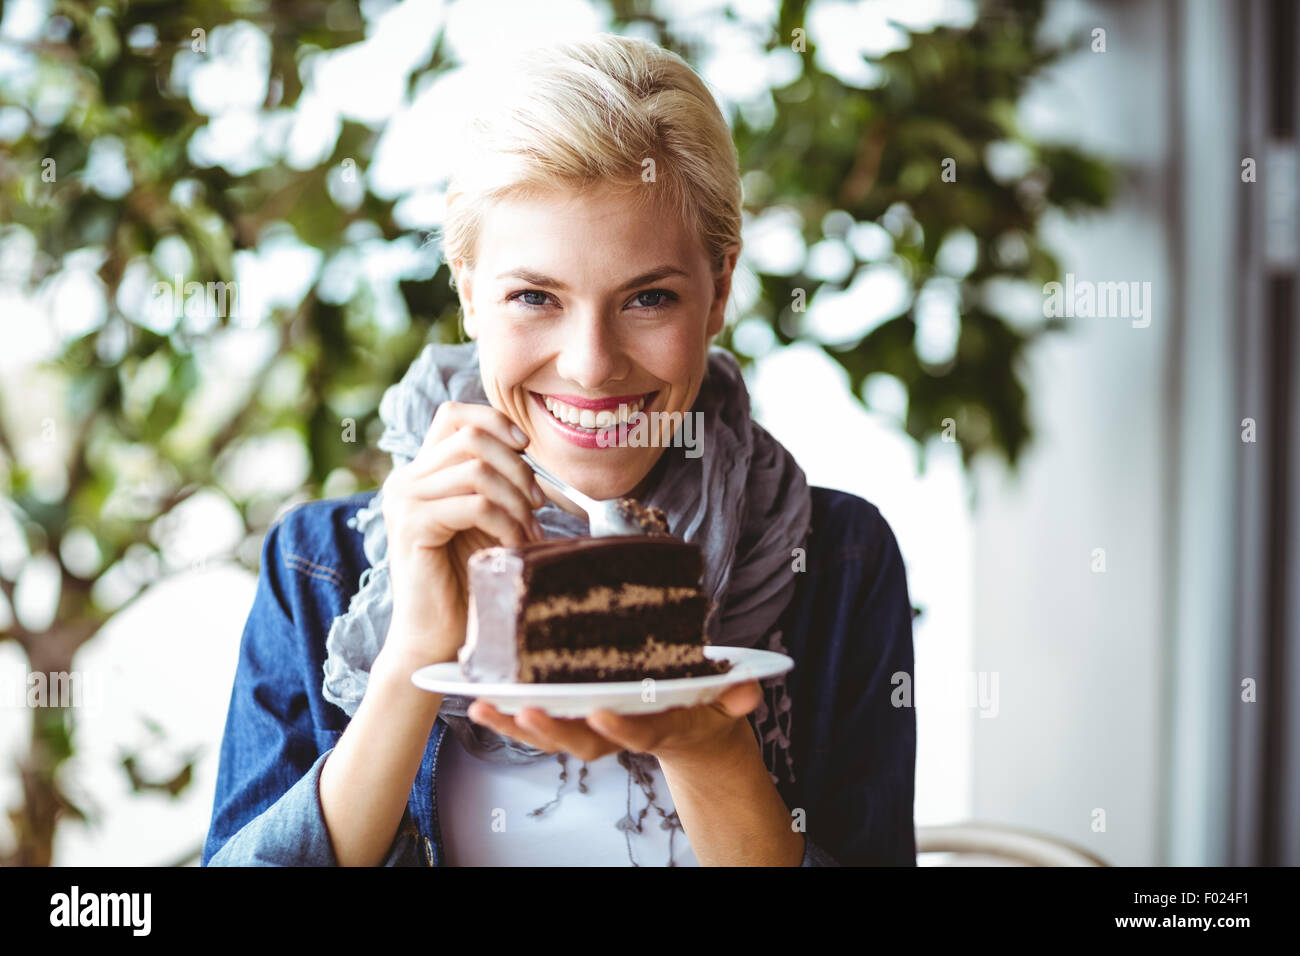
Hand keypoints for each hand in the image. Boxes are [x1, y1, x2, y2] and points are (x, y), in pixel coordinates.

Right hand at [381, 401, 546, 667]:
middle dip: (517, 468)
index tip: (526, 448)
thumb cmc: (466, 581)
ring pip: (476, 470)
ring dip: (516, 501)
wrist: (437, 637)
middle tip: (539, 506)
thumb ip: (494, 482)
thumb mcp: (486, 520)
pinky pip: (474, 505)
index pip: (453, 414)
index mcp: (422, 472)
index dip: (493, 420)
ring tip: (529, 533)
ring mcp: (403, 501)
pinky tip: (514, 546)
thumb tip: (529, 450)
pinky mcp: (412, 526)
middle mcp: (405, 480)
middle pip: (471, 438)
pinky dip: (506, 523)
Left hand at [466, 679, 763, 766]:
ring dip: (516, 724)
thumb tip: (748, 692)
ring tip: (483, 708)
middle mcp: (621, 732)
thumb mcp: (726, 703)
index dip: (622, 726)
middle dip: (552, 730)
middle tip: (525, 713)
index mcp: (660, 724)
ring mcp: (594, 730)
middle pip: (584, 741)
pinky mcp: (574, 721)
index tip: (601, 714)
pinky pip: (538, 721)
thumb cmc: (703, 707)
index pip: (642, 730)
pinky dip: (507, 714)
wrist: (691, 732)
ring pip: (553, 734)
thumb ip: (736, 696)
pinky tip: (477, 700)